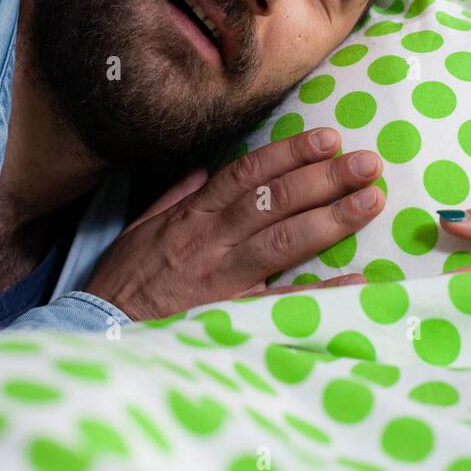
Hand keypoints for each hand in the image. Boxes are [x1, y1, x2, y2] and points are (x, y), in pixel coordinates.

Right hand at [85, 128, 382, 319]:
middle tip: (368, 163)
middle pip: (275, 200)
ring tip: (371, 201)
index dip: (289, 153)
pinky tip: (356, 282)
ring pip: (282, 240)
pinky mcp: (229, 316)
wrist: (100, 331)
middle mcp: (211, 240)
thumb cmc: (122, 281)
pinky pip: (282, 303)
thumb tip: (206, 169)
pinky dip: (320, 293)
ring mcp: (222, 278)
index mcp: (192, 215)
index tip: (328, 139)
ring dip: (331, 219)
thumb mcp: (142, 227)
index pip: (247, 173)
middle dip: (324, 178)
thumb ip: (178, 196)